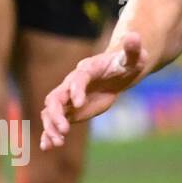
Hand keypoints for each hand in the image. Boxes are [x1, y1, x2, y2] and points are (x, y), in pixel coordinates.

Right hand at [40, 32, 148, 148]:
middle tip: (64, 129)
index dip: (76, 90)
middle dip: (56, 113)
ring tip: (57, 142)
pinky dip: (49, 132)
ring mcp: (69, 98)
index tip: (78, 104)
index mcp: (86, 70)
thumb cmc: (126, 63)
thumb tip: (134, 35)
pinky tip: (47, 147)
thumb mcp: (133, 58)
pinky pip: (55, 121)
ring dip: (51, 126)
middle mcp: (72, 83)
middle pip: (55, 97)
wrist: (118, 72)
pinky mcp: (70, 110)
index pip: (77, 80)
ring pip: (51, 111)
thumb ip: (133, 49)